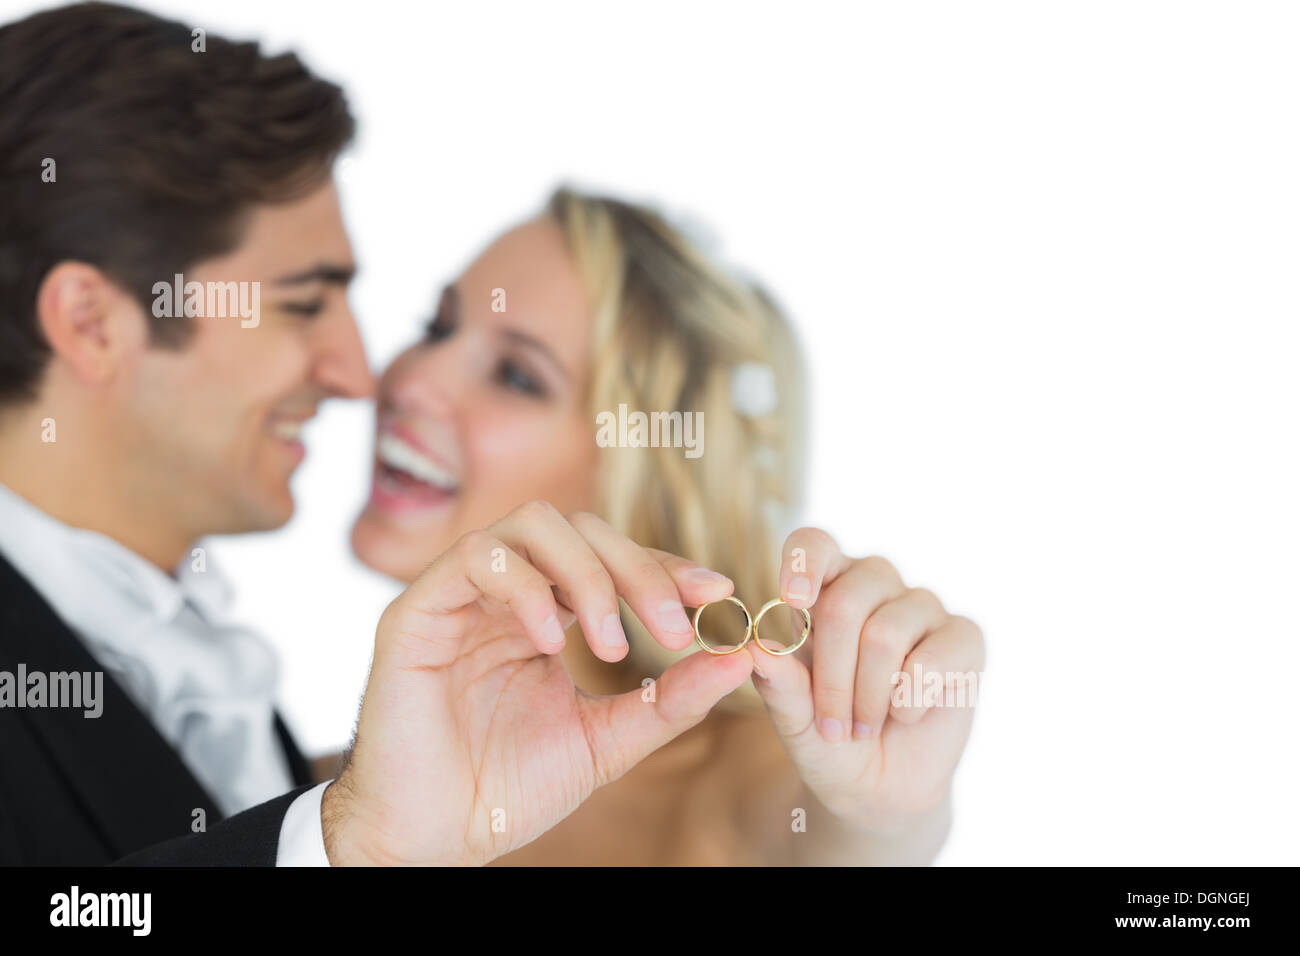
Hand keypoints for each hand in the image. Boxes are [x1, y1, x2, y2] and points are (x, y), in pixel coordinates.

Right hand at [321, 500, 753, 865]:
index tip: (718, 594)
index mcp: (548, 613)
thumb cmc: (509, 789)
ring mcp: (461, 594)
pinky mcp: (417, 609)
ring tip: (613, 643)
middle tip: (675, 628)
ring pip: (531, 524)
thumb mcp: (606, 742)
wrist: (434, 836)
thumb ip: (669, 701)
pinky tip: (553, 642)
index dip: (666, 566)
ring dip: (586, 573)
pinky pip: (474, 558)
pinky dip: (522, 587)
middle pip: (580, 528)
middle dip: (638, 568)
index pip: (613, 559)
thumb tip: (742, 658)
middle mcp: (506, 591)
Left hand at [746, 528, 982, 837]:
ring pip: (884, 634)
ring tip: (864, 725)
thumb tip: (758, 649)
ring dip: (868, 697)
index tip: (793, 601)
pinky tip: (907, 714)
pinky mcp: (963, 637)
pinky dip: (910, 700)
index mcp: (824, 588)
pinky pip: (932, 658)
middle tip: (831, 725)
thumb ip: (778, 686)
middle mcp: (874, 584)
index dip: (803, 563)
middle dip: (831, 676)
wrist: (880, 785)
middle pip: (845, 602)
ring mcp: (921, 606)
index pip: (814, 543)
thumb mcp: (794, 722)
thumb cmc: (829, 741)